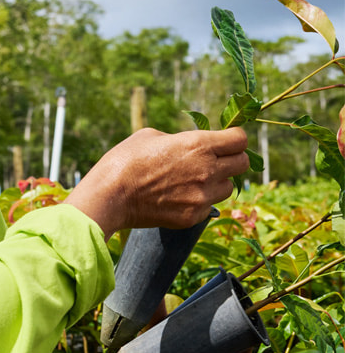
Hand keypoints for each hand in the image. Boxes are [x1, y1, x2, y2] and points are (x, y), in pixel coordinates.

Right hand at [69, 127, 248, 239]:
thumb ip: (180, 139)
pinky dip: (200, 202)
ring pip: (228, 188)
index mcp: (198, 144)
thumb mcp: (152, 136)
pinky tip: (179, 197)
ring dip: (217, 183)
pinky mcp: (193, 216)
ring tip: (194, 181)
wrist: (110, 196)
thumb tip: (189, 145)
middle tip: (216, 161)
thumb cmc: (126, 160)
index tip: (226, 141)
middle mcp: (207, 170)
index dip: (234, 138)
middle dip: (231, 160)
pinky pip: (209, 207)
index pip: (240, 139)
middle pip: (243, 164)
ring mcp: (202, 196)